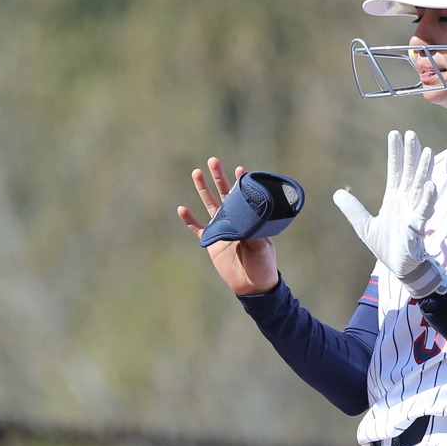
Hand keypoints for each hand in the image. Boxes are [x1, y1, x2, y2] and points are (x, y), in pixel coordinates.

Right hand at [178, 157, 279, 295]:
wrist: (253, 285)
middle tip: (213, 160)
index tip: (240, 170)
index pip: (244, 196)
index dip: (241, 183)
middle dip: (218, 177)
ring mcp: (222, 229)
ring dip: (203, 189)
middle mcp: (235, 219)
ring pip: (210, 205)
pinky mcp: (211, 242)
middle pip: (223, 194)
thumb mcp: (262, 246)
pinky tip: (182, 209)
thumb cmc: (264, 264)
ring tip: (197, 172)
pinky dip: (190, 220)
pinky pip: (198, 229)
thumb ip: (253, 233)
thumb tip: (246, 221)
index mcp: (249, 218)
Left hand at [332, 130, 444, 297]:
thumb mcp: (365, 226)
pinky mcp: (418, 228)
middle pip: (410, 173)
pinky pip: (424, 211)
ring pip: (421, 187)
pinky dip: (428, 198)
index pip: (396, 171)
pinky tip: (430, 184)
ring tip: (426, 151)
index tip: (395, 134)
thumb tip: (337, 193)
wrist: (401, 269)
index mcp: (395, 199)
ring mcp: (414, 213)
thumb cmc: (388, 247)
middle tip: (412, 134)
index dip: (395, 153)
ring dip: (424, 170)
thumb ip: (353, 209)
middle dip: (411, 154)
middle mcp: (407, 202)